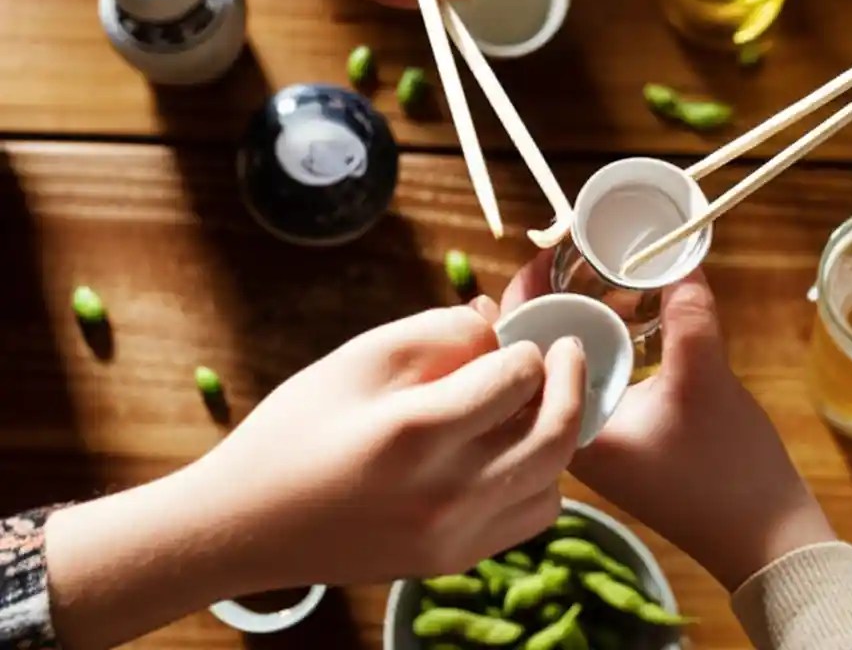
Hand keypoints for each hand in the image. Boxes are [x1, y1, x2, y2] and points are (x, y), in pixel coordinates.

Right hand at [45, 300, 583, 646]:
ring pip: (555, 478)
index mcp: (415, 430)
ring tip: (535, 403)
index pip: (516, 377)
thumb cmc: (295, 430)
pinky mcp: (455, 558)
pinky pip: (533, 516)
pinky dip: (540, 478)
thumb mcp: (356, 360)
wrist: (246, 524)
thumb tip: (496, 324)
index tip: (517, 339)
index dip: (524, 348)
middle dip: (573, 382)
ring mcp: (455, 534)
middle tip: (568, 352)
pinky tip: (514, 451)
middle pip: (556, 433)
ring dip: (559, 433)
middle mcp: (446, 491)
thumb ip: (435, 332)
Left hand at [500, 254, 835, 590]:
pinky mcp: (624, 439)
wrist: (763, 539)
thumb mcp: (707, 382)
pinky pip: (599, 379)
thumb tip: (676, 261)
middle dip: (552, 299)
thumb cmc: (728, 473)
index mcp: (570, 430)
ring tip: (595, 270)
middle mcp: (572, 437)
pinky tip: (627, 314)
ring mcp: (598, 440)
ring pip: (571, 367)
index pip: (522, 353)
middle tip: (571, 250)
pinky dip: (607, 344)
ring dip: (582, 320)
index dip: (526, 296)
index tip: (545, 250)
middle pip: (539, 355)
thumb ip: (688, 318)